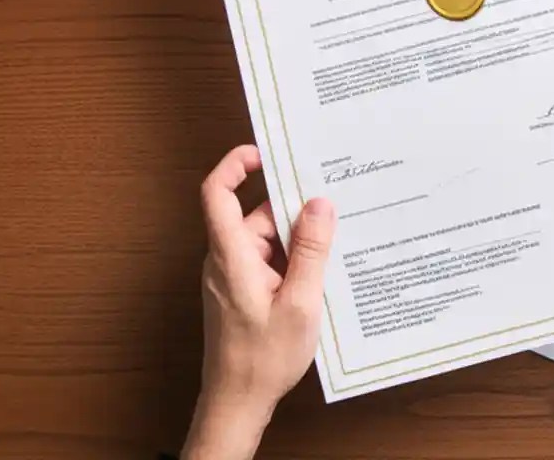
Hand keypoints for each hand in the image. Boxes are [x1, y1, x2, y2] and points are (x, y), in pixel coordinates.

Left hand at [183, 145, 336, 459]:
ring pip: (265, 239)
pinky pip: (268, 260)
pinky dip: (293, 259)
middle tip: (331, 200)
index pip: (218, 193)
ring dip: (297, 238)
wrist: (238, 402)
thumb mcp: (299, 302)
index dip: (236, 164)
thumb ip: (310, 250)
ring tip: (336, 242)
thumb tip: (319, 203)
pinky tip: (322, 270)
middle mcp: (226, 260)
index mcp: (231, 256)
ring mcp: (233, 276)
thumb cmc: (262, 359)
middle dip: (290, 207)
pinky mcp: (243, 291)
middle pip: (253, 214)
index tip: (266, 151)